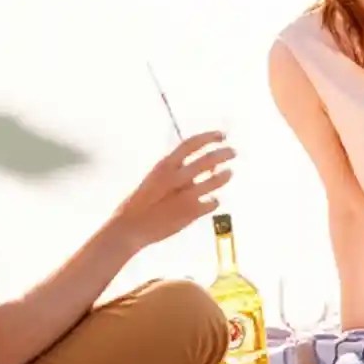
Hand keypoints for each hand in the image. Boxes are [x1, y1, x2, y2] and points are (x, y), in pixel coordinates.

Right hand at [111, 131, 234, 249]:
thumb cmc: (142, 201)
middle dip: (224, 153)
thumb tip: (208, 165)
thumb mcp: (156, 179)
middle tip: (233, 152)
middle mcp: (176, 178)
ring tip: (229, 173)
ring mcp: (185, 196)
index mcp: (164, 166)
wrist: (129, 227)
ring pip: (214, 180)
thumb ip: (179, 172)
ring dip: (224, 175)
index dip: (208, 137)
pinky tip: (213, 201)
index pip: (191, 144)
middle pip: (208, 160)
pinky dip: (214, 201)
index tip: (221, 135)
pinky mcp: (191, 213)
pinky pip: (211, 203)